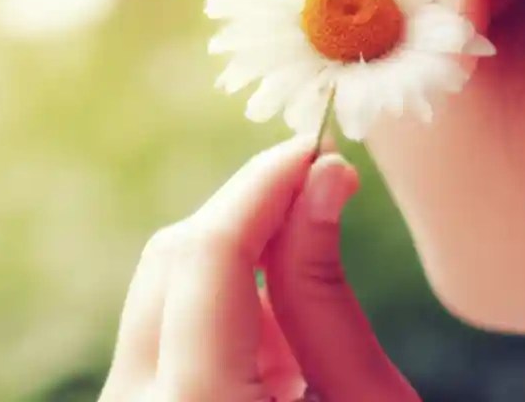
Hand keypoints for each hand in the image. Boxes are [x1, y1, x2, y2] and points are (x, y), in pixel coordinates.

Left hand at [99, 135, 419, 401]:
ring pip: (162, 286)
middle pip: (174, 256)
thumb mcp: (366, 400)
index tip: (316, 147)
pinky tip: (275, 372)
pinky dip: (217, 320)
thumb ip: (325, 291)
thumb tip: (321, 173)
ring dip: (237, 282)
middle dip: (252, 223)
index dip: (265, 185)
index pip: (211, 254)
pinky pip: (158, 328)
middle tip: (324, 207)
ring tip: (303, 351)